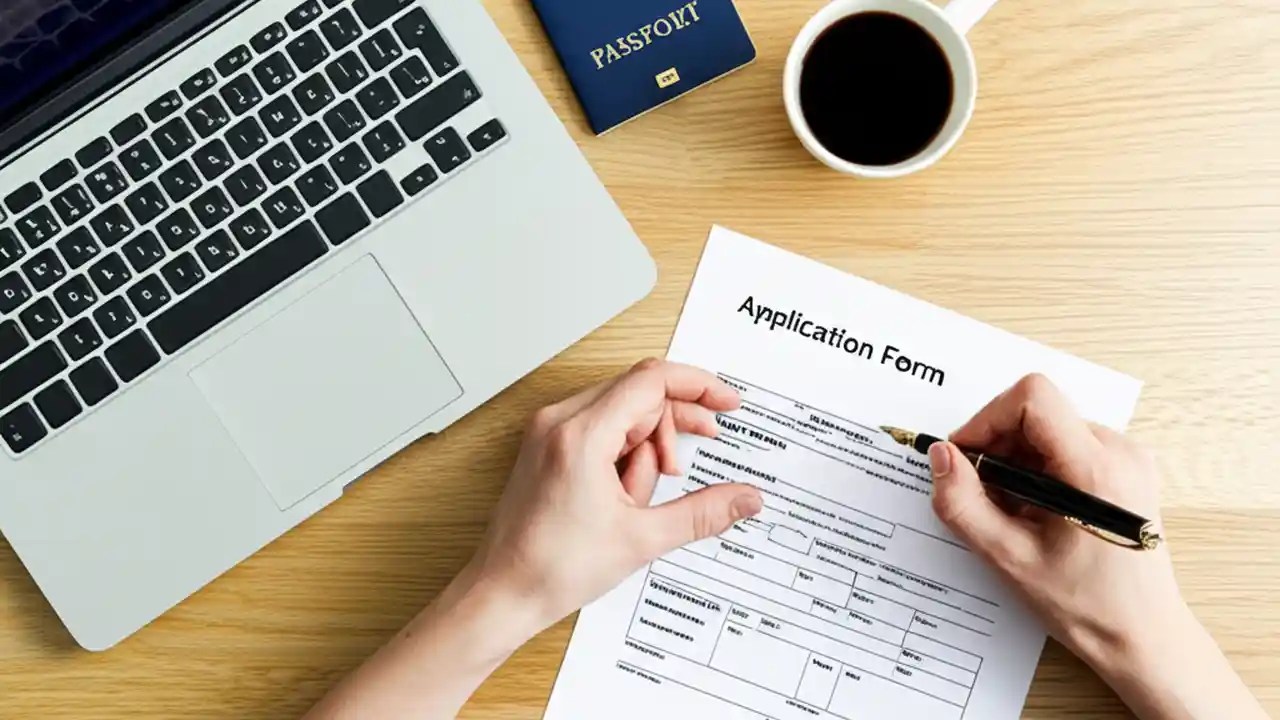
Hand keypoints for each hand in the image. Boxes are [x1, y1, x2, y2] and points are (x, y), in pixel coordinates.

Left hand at [304, 361, 763, 719]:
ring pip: (621, 413)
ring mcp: (549, 431)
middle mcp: (559, 421)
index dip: (698, 386)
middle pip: (639, 395)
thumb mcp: (643, 539)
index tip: (726, 403)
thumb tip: (745, 498)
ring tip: (636, 501)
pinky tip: (622, 495)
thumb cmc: (552, 567)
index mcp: (581, 435)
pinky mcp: (546, 445)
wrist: (503, 593)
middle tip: (679, 474)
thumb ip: (703, 512)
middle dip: (668, 434)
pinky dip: (622, 454)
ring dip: (644, 450)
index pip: (652, 380)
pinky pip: (600, 428)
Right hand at [928, 374, 1181, 664]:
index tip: (966, 455)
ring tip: (1012, 510)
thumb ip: (964, 504)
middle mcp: (1120, 452)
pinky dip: (1039, 467)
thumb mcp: (1010, 559)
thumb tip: (941, 457)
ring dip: (1017, 459)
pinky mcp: (1126, 469)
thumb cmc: (1087, 606)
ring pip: (1049, 427)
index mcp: (1096, 470)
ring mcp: (1128, 458)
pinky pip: (1068, 444)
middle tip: (984, 494)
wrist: (1143, 636)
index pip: (1032, 398)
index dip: (987, 419)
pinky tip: (1035, 510)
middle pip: (1038, 411)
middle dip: (998, 444)